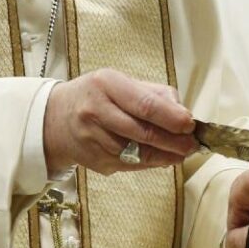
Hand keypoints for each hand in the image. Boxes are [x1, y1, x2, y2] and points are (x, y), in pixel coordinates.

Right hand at [42, 68, 197, 174]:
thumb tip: (183, 112)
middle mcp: (96, 111)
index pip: (145, 104)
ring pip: (137, 152)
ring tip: (181, 152)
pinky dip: (150, 163)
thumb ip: (153, 94)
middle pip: (142, 131)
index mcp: (106, 84)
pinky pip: (129, 165)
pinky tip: (163, 159)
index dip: (171, 117)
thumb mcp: (120, 82)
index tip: (190, 124)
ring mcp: (93, 138)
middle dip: (173, 140)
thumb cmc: (97, 96)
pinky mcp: (94, 160)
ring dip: (165, 155)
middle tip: (192, 144)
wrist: (56, 118)